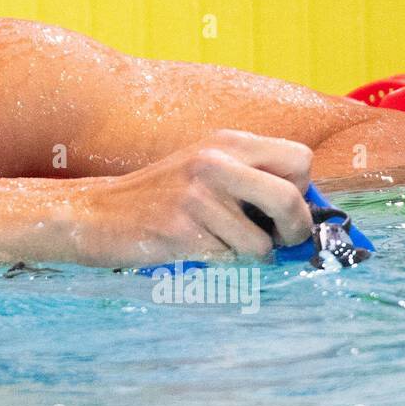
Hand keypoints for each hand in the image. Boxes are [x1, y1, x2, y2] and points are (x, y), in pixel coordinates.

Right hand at [67, 129, 313, 267]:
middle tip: (281, 241)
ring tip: (216, 242)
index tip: (283, 210)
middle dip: (295, 230)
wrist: (96, 212)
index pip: (300, 160)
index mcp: (227, 142)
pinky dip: (218, 263)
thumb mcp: (204, 169)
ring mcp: (197, 196)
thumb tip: (308, 216)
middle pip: (291, 199)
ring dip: (247, 255)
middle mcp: (215, 162)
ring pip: (260, 244)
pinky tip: (193, 248)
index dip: (302, 191)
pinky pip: (228, 260)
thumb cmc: (158, 197)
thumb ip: (250, 179)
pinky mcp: (181, 230)